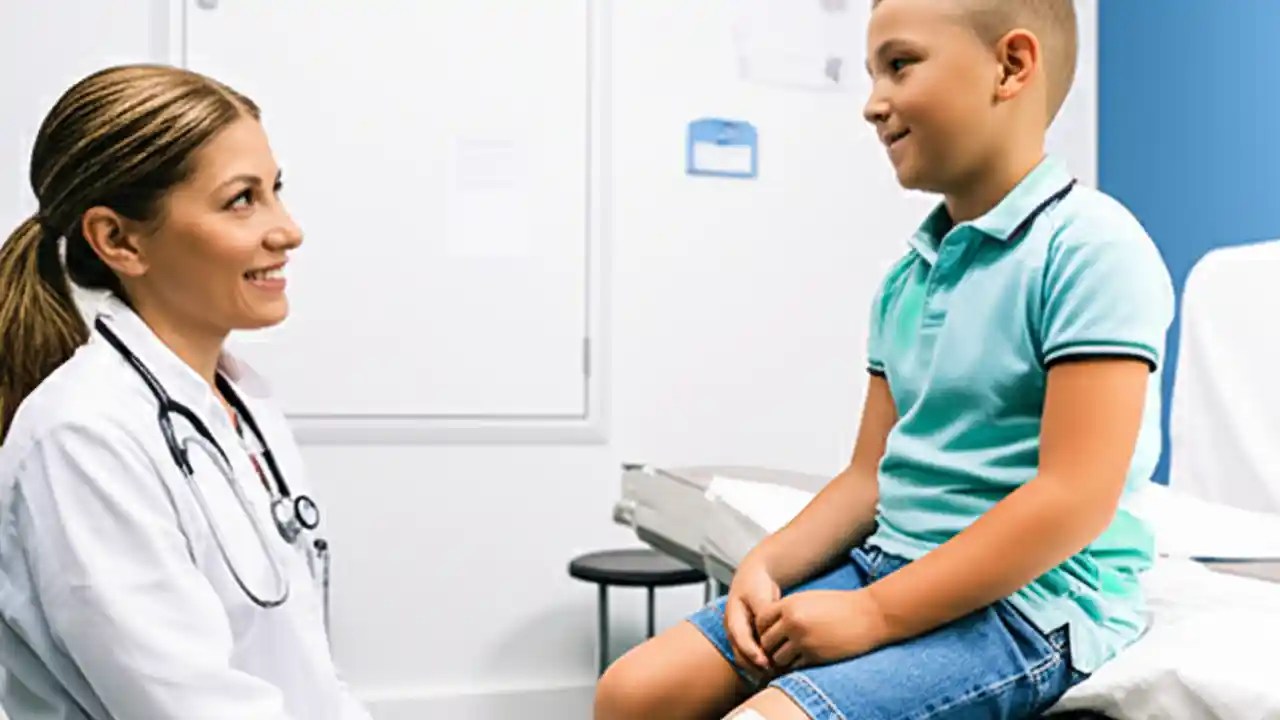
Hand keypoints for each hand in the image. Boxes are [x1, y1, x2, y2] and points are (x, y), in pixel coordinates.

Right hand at [723, 557, 781, 680]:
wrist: (753, 578)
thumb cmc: (755, 584)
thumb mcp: (759, 593)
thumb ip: (763, 610)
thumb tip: (768, 629)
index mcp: (733, 618)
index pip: (740, 640)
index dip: (751, 653)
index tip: (765, 662)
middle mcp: (734, 631)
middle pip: (740, 656)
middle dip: (756, 666)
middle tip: (774, 671)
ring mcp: (740, 637)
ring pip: (746, 660)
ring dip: (760, 668)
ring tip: (778, 671)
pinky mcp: (748, 641)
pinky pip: (754, 657)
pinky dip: (764, 663)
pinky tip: (779, 665)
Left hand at [757, 589, 890, 669]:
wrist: (870, 614)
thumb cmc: (841, 605)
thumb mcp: (810, 599)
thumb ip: (788, 610)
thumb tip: (769, 626)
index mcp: (789, 604)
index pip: (760, 621)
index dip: (764, 629)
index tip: (774, 633)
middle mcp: (792, 622)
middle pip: (766, 642)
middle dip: (771, 647)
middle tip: (782, 648)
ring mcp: (803, 640)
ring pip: (778, 658)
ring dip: (784, 660)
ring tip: (794, 656)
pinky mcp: (815, 656)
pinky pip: (795, 667)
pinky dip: (797, 666)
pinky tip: (807, 660)